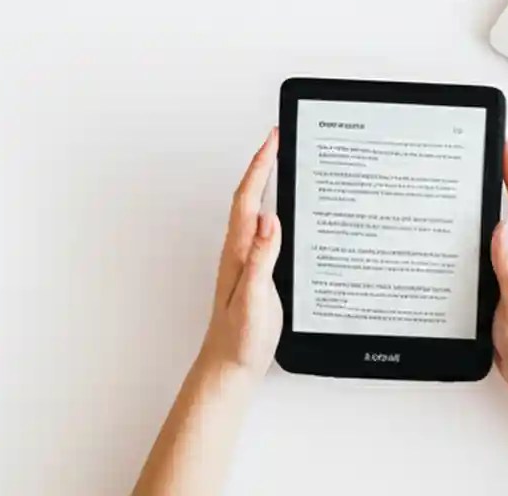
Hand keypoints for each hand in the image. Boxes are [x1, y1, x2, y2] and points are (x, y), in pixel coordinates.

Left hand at [199, 128, 282, 378]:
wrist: (227, 368)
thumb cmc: (239, 339)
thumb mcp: (254, 297)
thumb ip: (260, 258)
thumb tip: (268, 219)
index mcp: (238, 252)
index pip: (249, 198)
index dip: (260, 166)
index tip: (273, 139)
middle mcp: (238, 251)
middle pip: (248, 197)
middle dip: (262, 165)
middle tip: (277, 141)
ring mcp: (243, 261)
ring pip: (253, 212)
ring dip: (264, 184)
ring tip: (278, 164)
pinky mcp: (251, 272)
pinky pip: (260, 231)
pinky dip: (270, 210)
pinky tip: (280, 213)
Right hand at [491, 142, 507, 407]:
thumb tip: (502, 227)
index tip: (505, 145)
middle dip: (501, 176)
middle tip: (486, 146)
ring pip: (498, 228)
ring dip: (487, 202)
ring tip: (470, 174)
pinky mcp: (501, 288)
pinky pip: (486, 253)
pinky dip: (475, 235)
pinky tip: (460, 231)